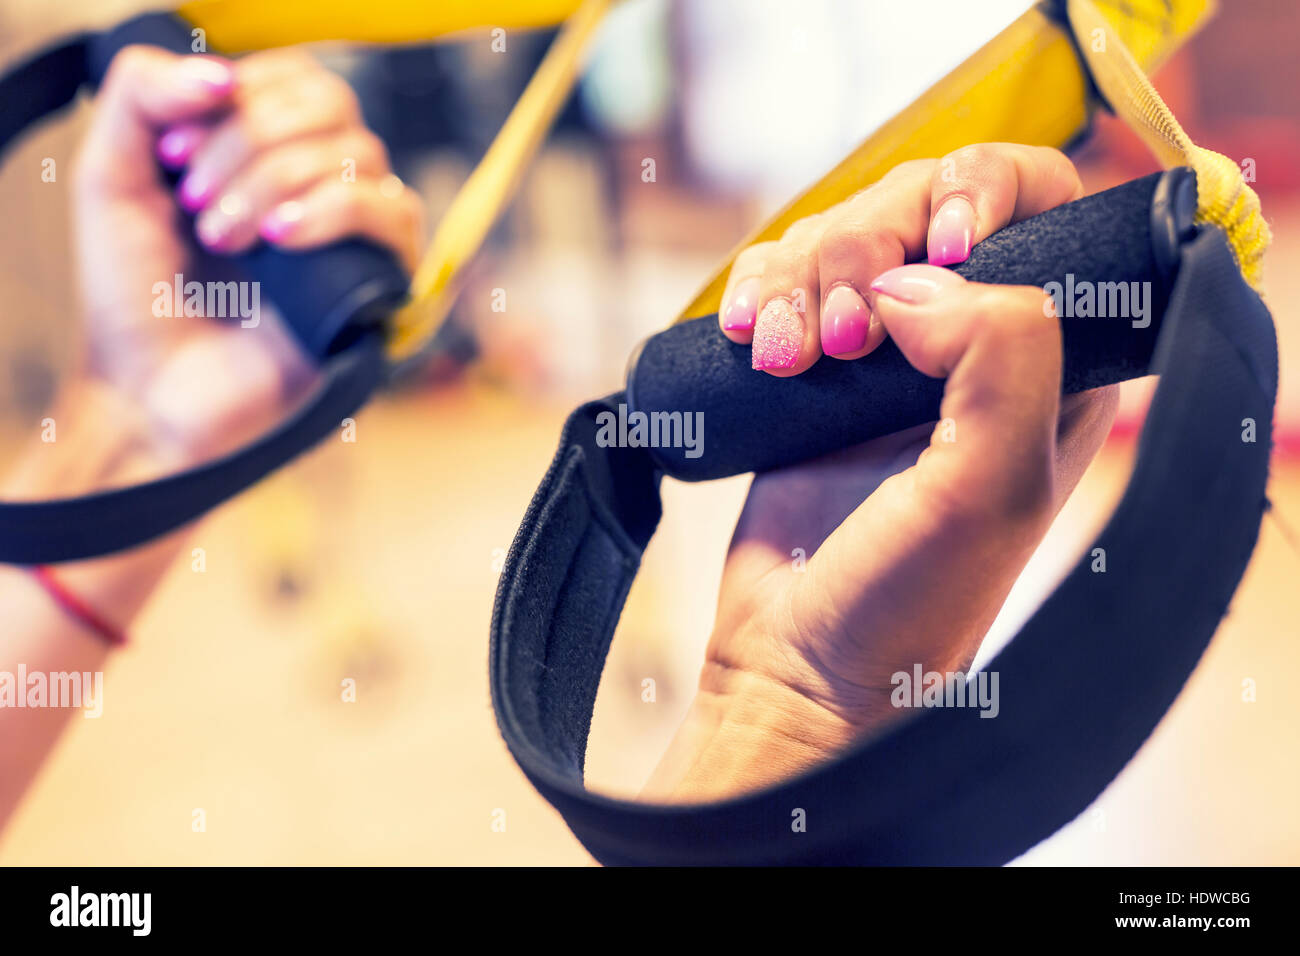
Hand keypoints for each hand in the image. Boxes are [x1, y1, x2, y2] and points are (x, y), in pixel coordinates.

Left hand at [73, 46, 423, 460]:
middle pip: (331, 105)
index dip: (239, 94)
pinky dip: (334, 209)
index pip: (296, 80)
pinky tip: (281, 238)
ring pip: (359, 153)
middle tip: (193, 199)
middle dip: (251, 139)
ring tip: (222, 236)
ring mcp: (356, 236)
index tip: (171, 153)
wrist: (152, 392)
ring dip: (276, 179)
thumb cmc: (137, 297)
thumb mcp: (114, 174)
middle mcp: (322, 187)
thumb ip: (144, 92)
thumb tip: (222, 72)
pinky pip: (392, 212)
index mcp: (271, 153)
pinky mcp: (381, 284)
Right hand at [646, 145, 1117, 800]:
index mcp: (1050, 368)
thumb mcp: (993, 490)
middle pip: (923, 204)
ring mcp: (882, 357)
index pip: (1047, 213)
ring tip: (784, 362)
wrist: (797, 666)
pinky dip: (757, 291)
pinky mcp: (807, 371)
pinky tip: (750, 342)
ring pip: (840, 233)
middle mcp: (969, 350)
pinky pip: (780, 280)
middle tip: (837, 341)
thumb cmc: (909, 603)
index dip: (992, 192)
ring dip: (798, 277)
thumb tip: (914, 281)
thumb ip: (1000, 358)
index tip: (945, 244)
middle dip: (868, 245)